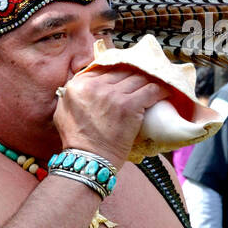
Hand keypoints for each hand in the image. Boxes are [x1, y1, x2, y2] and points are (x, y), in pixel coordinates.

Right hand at [54, 66, 169, 165]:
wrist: (88, 160)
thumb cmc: (76, 140)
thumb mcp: (62, 112)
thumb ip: (71, 95)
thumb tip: (82, 85)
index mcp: (78, 85)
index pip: (103, 67)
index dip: (117, 71)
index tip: (126, 75)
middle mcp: (94, 86)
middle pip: (122, 71)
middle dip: (134, 74)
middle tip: (143, 80)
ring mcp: (113, 94)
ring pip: (138, 78)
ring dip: (149, 81)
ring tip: (157, 85)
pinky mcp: (130, 105)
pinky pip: (152, 90)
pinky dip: (161, 90)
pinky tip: (165, 93)